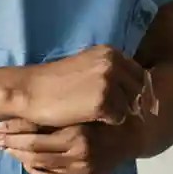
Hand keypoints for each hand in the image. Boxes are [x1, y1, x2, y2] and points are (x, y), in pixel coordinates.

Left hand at [0, 118, 139, 173]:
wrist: (132, 133)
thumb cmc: (101, 113)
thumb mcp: (79, 105)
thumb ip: (54, 108)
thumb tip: (16, 104)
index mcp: (77, 132)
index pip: (34, 135)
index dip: (11, 131)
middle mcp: (79, 153)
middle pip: (33, 152)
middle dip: (10, 145)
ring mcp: (82, 169)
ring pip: (41, 167)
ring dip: (20, 157)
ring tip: (6, 149)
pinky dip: (36, 172)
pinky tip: (27, 163)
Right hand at [18, 45, 146, 127]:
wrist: (31, 91)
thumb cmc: (56, 82)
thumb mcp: (87, 66)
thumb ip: (112, 72)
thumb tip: (142, 90)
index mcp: (110, 52)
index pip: (140, 74)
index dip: (136, 90)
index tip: (125, 100)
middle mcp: (113, 64)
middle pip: (139, 90)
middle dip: (130, 103)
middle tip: (111, 110)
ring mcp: (109, 83)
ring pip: (131, 105)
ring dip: (118, 112)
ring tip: (97, 111)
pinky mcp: (103, 103)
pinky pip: (119, 118)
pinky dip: (108, 121)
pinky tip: (91, 117)